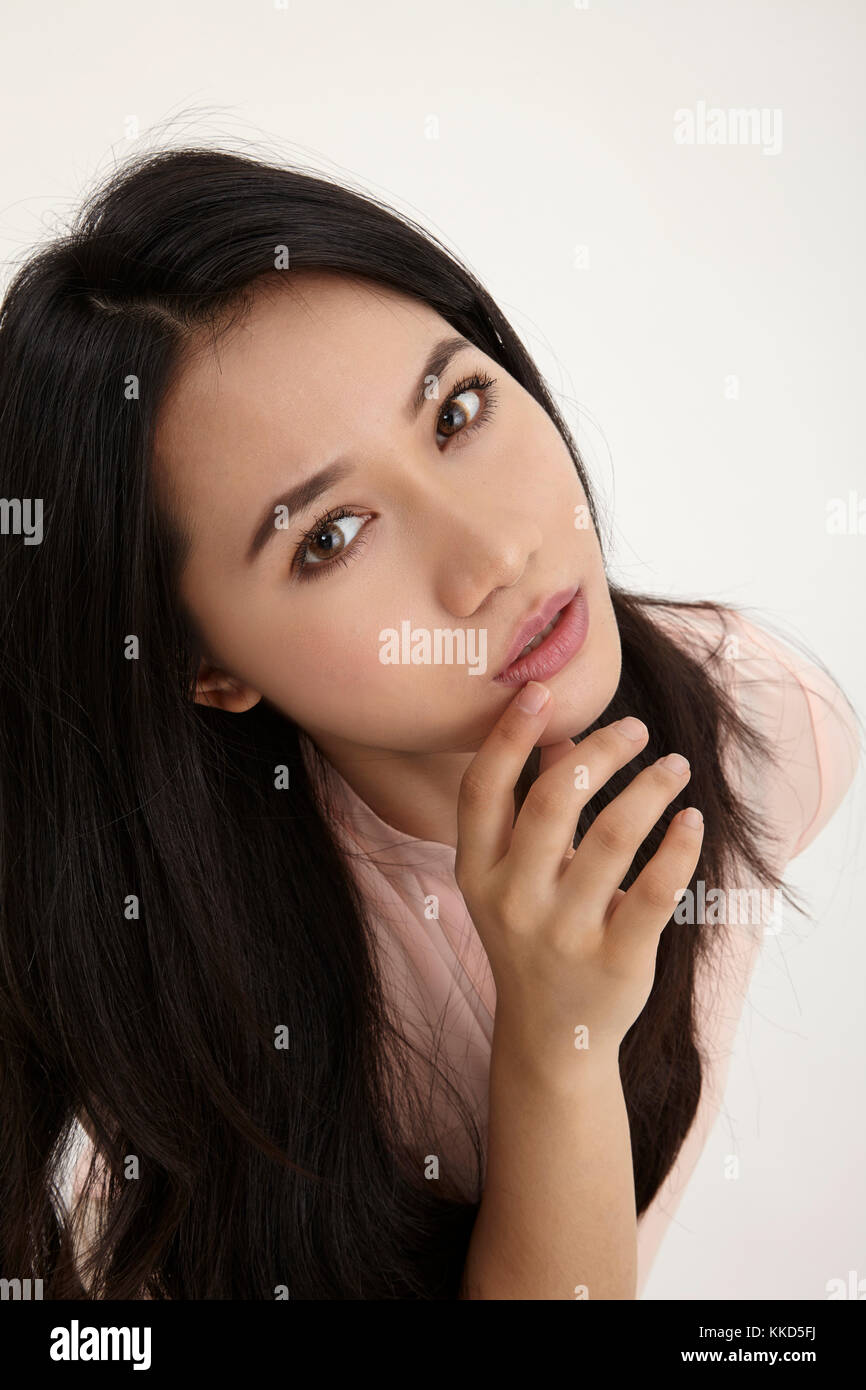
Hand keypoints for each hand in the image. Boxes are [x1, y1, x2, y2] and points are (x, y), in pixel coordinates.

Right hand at [454, 682, 703, 1076]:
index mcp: (477, 872)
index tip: (540, 691)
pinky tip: (690, 820)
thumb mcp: (509, 877)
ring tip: (675, 765)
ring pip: (612, 837)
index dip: (509, 736)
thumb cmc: (531, 936)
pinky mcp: (616, 959)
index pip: (483, 789)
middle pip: (554, 802)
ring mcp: (564, 932)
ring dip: (650, 788)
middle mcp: (513, 899)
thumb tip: (558, 735)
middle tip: (635, 729)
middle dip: (599, 753)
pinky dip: (678, 846)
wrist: (551, 1036)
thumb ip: (527, 810)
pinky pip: (655, 890)